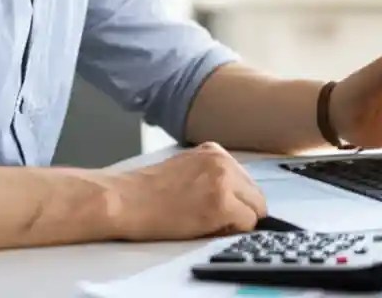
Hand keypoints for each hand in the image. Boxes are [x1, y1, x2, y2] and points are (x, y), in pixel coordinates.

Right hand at [108, 142, 266, 240]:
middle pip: (255, 194)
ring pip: (255, 209)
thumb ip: (212, 174)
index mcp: (214, 151)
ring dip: (236, 220)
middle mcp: (223, 161)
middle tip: (210, 218)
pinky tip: (205, 226)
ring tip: (204, 220)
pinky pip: (247, 224)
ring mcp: (224, 181)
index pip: (245, 180)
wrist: (126, 200)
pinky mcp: (222, 204)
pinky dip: (231, 230)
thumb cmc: (146, 190)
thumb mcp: (185, 168)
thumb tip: (235, 195)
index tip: (216, 207)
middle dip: (240, 210)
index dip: (234, 200)